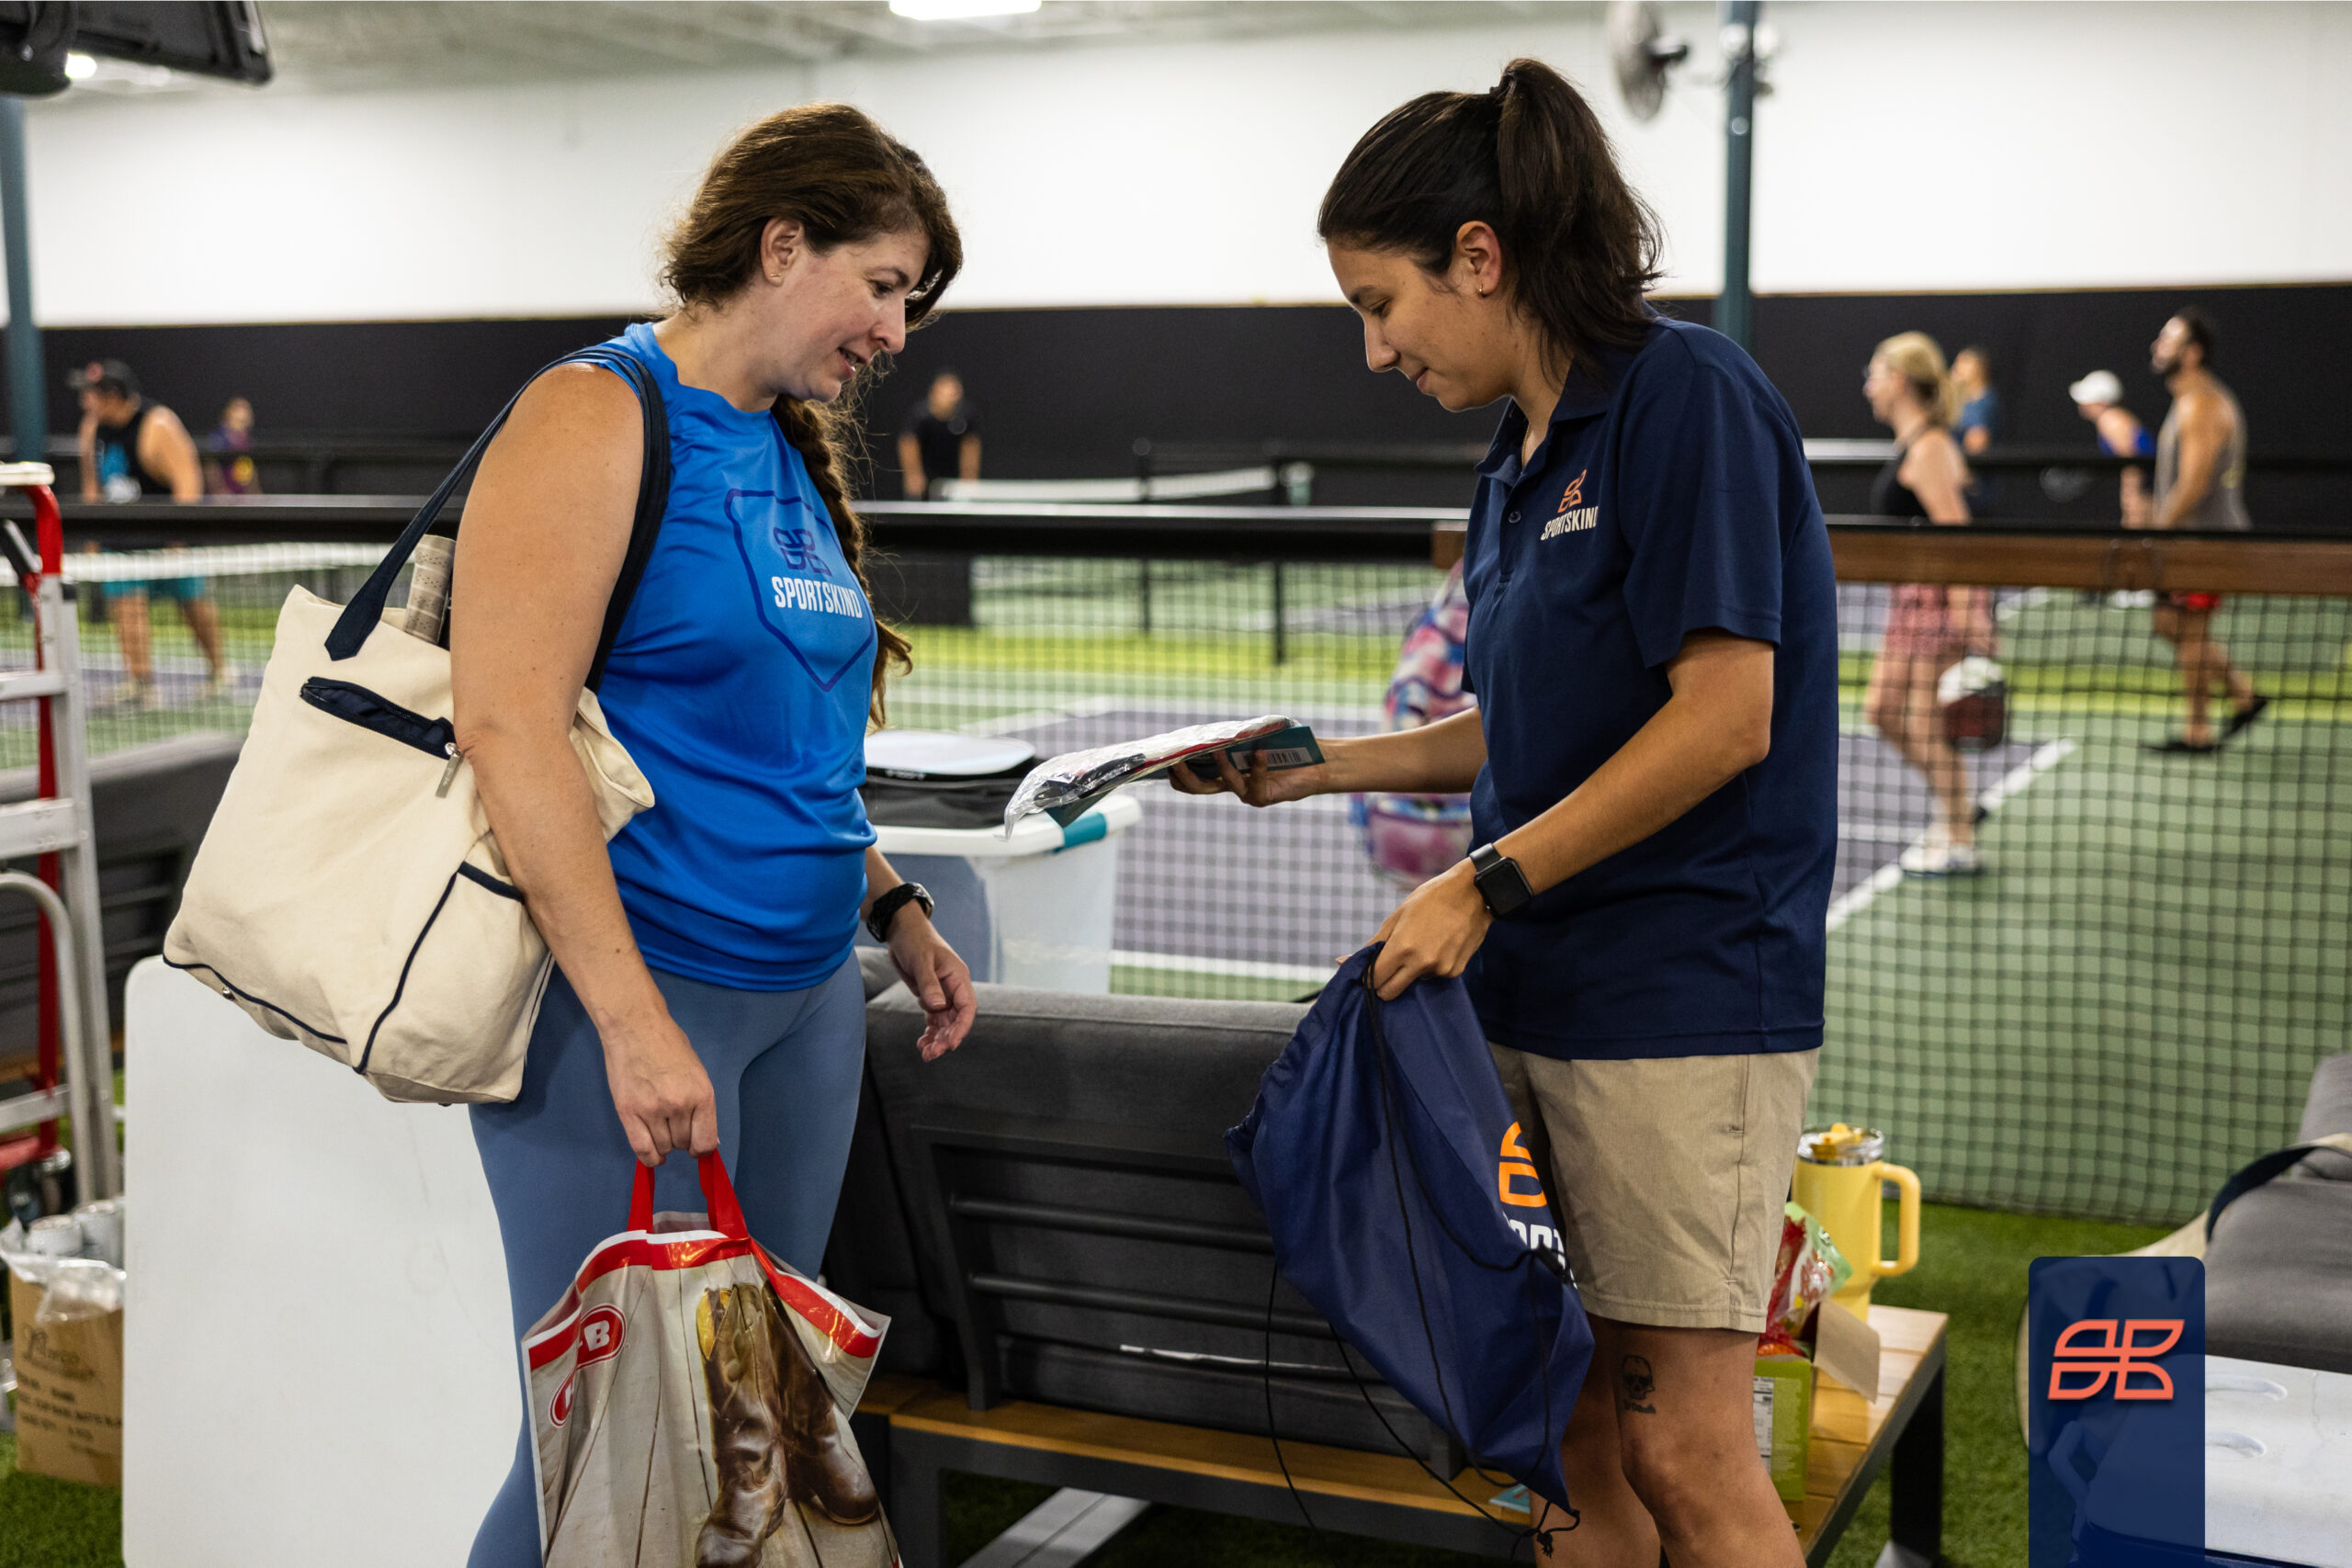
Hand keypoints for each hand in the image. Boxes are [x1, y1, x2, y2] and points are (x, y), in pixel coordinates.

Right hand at [601, 1012, 718, 1166]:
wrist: (635, 1026)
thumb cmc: (669, 1044)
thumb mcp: (697, 1072)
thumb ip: (702, 1107)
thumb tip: (709, 1142)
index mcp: (702, 1094)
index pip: (706, 1140)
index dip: (702, 1149)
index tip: (697, 1148)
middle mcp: (679, 1105)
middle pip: (682, 1143)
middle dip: (681, 1140)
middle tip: (674, 1125)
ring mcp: (652, 1110)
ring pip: (662, 1147)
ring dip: (663, 1144)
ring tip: (660, 1128)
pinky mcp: (628, 1111)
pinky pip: (641, 1148)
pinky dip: (648, 1157)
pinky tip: (652, 1156)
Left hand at [886, 907, 975, 1060]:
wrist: (903, 932)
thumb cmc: (916, 941)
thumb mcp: (922, 960)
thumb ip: (930, 984)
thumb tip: (937, 1007)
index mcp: (959, 978)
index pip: (967, 1008)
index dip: (961, 1028)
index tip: (951, 1044)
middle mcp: (954, 989)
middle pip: (956, 1020)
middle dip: (946, 1038)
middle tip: (931, 1054)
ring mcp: (943, 994)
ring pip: (945, 1023)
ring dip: (937, 1039)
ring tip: (925, 1054)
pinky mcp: (930, 997)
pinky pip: (933, 1020)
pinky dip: (929, 1032)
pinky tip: (921, 1043)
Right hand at [1165, 746, 1329, 808]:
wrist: (1316, 762)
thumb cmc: (1286, 743)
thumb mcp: (1256, 733)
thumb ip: (1235, 732)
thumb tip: (1212, 728)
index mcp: (1224, 770)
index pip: (1192, 775)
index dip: (1175, 771)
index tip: (1161, 759)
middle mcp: (1231, 785)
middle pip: (1198, 787)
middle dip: (1184, 776)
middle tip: (1175, 762)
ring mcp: (1246, 792)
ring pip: (1223, 785)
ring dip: (1219, 766)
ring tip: (1217, 750)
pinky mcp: (1263, 797)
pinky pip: (1254, 783)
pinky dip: (1257, 766)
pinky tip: (1259, 752)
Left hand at [1368, 861, 1493, 1000]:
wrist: (1475, 893)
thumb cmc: (1430, 899)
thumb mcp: (1397, 917)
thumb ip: (1372, 944)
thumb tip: (1341, 961)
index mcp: (1403, 948)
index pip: (1374, 980)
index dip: (1367, 978)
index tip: (1368, 972)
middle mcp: (1421, 963)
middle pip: (1390, 992)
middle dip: (1384, 983)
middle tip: (1389, 965)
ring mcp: (1441, 970)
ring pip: (1413, 984)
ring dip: (1411, 973)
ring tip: (1423, 944)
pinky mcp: (1455, 972)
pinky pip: (1433, 977)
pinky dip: (1431, 968)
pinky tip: (1439, 946)